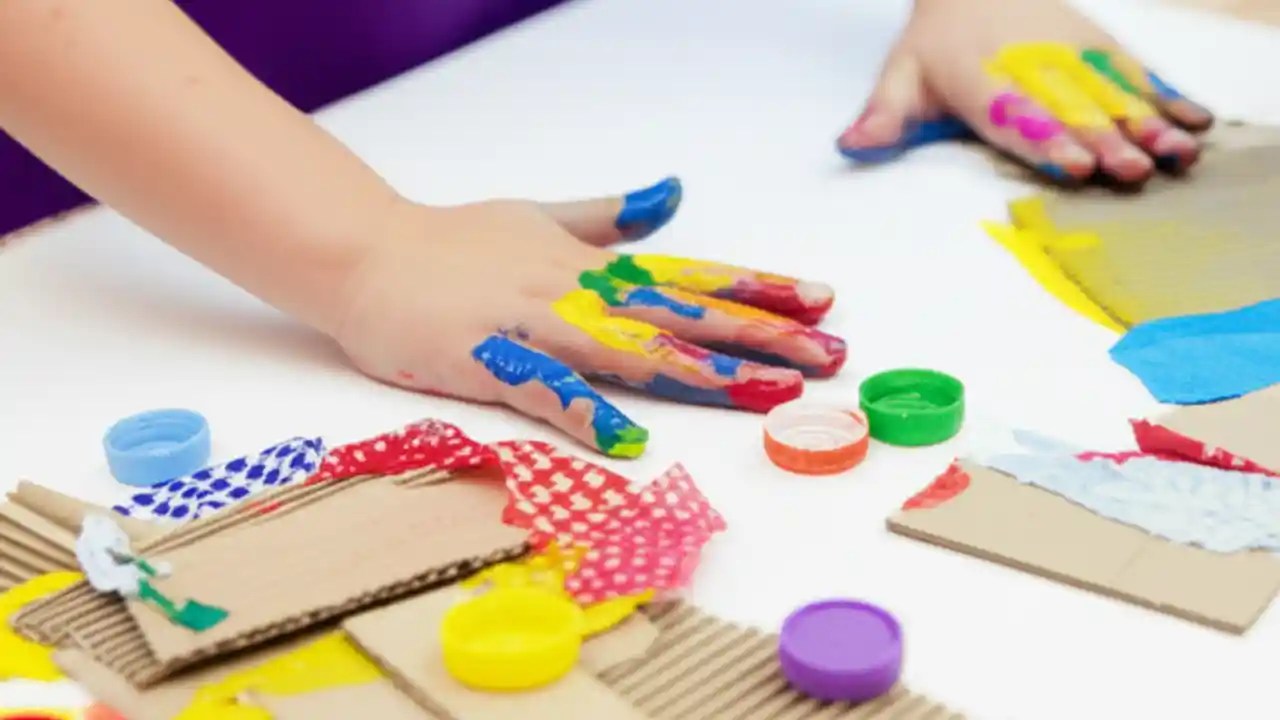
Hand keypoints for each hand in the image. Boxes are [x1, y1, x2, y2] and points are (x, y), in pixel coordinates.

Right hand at [333, 179, 846, 457]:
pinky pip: (541, 387)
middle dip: (756, 339)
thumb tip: (671, 195)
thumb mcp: (539, 217)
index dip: (756, 291)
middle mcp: (575, 289)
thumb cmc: (452, 241)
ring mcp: (531, 321)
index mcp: (591, 265)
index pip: (688, 277)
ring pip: (625, 347)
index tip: (821, 302)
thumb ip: (608, 217)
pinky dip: (584, 409)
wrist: (364, 252)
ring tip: (762, 395)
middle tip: (827, 359)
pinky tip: (628, 437)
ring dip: (696, 370)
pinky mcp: (485, 357)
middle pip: (678, 315)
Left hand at [836, 0, 1213, 185]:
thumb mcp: (901, 74)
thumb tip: (849, 146)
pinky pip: (1137, 70)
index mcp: (982, 81)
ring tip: (1178, 151)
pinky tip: (1196, 121)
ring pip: (1114, 90)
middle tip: (1132, 169)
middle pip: (1074, 108)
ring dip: (1147, 122)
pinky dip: (1167, 94)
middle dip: (1105, 140)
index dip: (1047, 141)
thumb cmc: (936, 43)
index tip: (1074, 165)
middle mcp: (1033, 67)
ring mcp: (1073, 55)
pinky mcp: (1100, 46)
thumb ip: (882, 116)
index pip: (1016, 115)